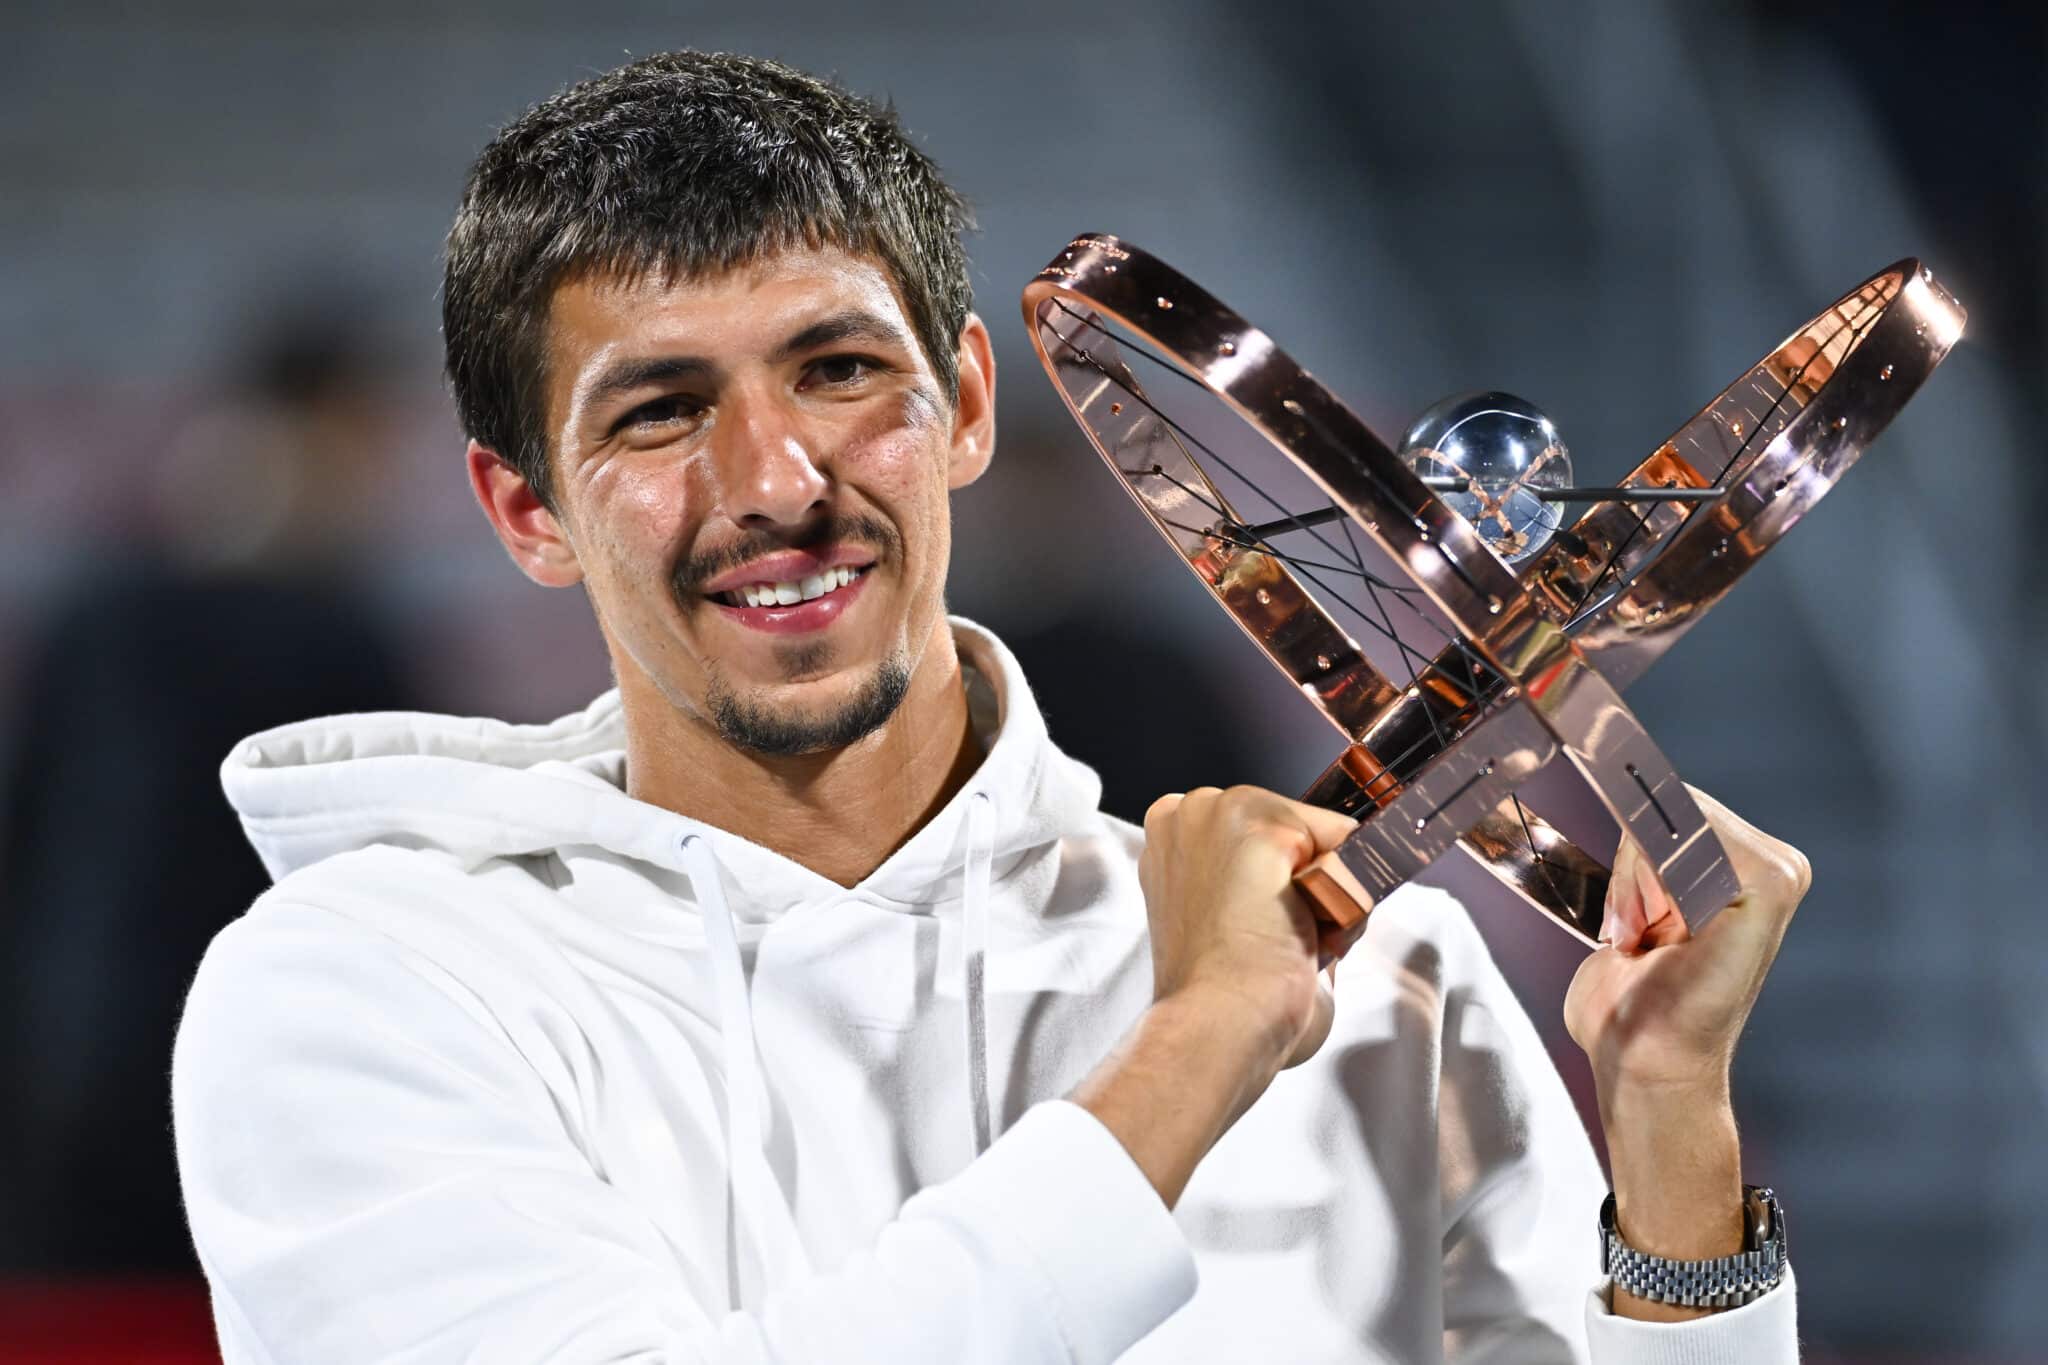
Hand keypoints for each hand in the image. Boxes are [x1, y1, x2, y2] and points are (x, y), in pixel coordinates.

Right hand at [1141, 786, 1357, 1073]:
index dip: (1282, 881)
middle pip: (1297, 826)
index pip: (1266, 832)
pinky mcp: (1264, 829)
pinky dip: (1349, 898)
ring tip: (1292, 941)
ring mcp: (1223, 813)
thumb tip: (1333, 875)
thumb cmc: (1219, 995)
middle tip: (1279, 939)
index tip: (1261, 926)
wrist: (1218, 1026)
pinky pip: (1347, 846)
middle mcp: (1190, 810)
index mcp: (1172, 833)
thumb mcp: (1224, 911)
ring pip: (1326, 836)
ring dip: (1330, 893)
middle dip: (1309, 881)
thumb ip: (1260, 879)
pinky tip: (1313, 934)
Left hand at [1563, 785, 1809, 1319]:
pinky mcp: (1772, 883)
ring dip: (1633, 883)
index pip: (1670, 805)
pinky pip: (1684, 838)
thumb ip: (1637, 861)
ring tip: (1647, 941)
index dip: (1629, 851)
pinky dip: (1647, 884)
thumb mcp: (1630, 912)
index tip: (1626, 919)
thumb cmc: (1634, 1003)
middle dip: (1630, 868)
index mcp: (1746, 865)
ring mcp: (1779, 870)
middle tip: (1635, 935)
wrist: (1645, 1063)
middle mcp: (1773, 862)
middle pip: (1670, 808)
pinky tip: (1657, 938)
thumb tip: (1612, 807)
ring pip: (1669, 822)